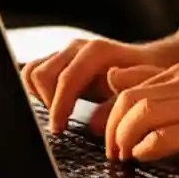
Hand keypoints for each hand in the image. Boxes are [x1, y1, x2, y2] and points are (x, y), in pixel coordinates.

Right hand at [21, 37, 166, 134]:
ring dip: (40, 95)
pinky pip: (34, 71)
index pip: (65, 80)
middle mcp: (77, 48)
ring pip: (33, 71)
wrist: (145, 63)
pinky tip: (54, 104)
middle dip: (48, 102)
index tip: (59, 129)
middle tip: (62, 123)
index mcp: (96, 52)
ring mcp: (66, 52)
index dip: (58, 107)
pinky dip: (36, 90)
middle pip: (42, 74)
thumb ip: (115, 107)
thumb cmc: (141, 79)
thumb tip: (93, 124)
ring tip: (58, 112)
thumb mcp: (136, 93)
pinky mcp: (58, 59)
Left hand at [103, 62, 178, 165]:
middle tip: (113, 150)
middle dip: (112, 127)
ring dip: (125, 138)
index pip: (130, 83)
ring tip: (125, 156)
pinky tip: (144, 156)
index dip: (111, 111)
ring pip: (142, 113)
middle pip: (129, 98)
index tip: (109, 133)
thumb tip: (116, 83)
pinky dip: (147, 147)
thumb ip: (165, 90)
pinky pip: (166, 135)